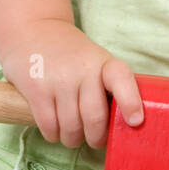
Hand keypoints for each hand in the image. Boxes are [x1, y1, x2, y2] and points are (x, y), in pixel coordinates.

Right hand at [0, 20, 143, 149]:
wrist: (33, 29)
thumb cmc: (71, 54)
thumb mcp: (95, 60)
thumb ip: (109, 87)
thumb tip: (123, 125)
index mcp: (103, 62)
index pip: (121, 79)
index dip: (130, 102)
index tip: (135, 122)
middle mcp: (82, 69)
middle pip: (95, 118)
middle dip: (96, 138)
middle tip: (94, 139)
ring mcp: (58, 80)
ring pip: (71, 128)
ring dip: (72, 139)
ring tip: (72, 134)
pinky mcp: (36, 90)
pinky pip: (49, 127)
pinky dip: (53, 135)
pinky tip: (55, 130)